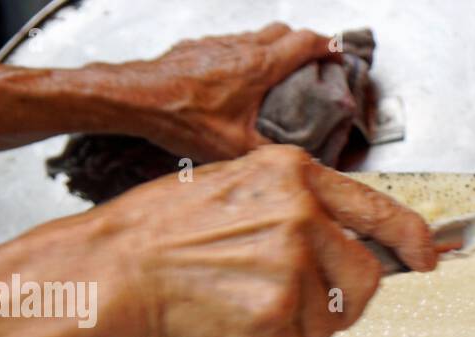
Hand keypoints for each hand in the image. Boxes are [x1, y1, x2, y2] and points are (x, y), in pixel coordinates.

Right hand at [95, 144, 434, 336]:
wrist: (120, 264)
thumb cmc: (171, 225)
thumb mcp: (246, 182)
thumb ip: (305, 204)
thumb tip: (360, 240)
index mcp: (297, 176)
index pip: (380, 210)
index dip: (413, 240)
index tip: (430, 257)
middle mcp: (302, 218)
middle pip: (365, 280)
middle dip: (341, 300)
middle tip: (296, 298)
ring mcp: (290, 271)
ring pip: (329, 322)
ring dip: (294, 323)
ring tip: (241, 298)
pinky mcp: (273, 319)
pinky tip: (227, 319)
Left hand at [114, 24, 337, 161]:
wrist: (136, 97)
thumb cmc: (181, 117)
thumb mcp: (233, 147)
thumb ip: (268, 155)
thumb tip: (293, 167)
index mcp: (259, 66)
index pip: (305, 43)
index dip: (329, 46)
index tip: (339, 54)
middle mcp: (241, 48)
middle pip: (283, 31)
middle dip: (304, 43)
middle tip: (313, 61)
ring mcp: (217, 44)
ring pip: (256, 36)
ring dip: (273, 48)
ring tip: (277, 72)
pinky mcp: (197, 48)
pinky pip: (230, 45)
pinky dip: (244, 55)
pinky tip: (236, 79)